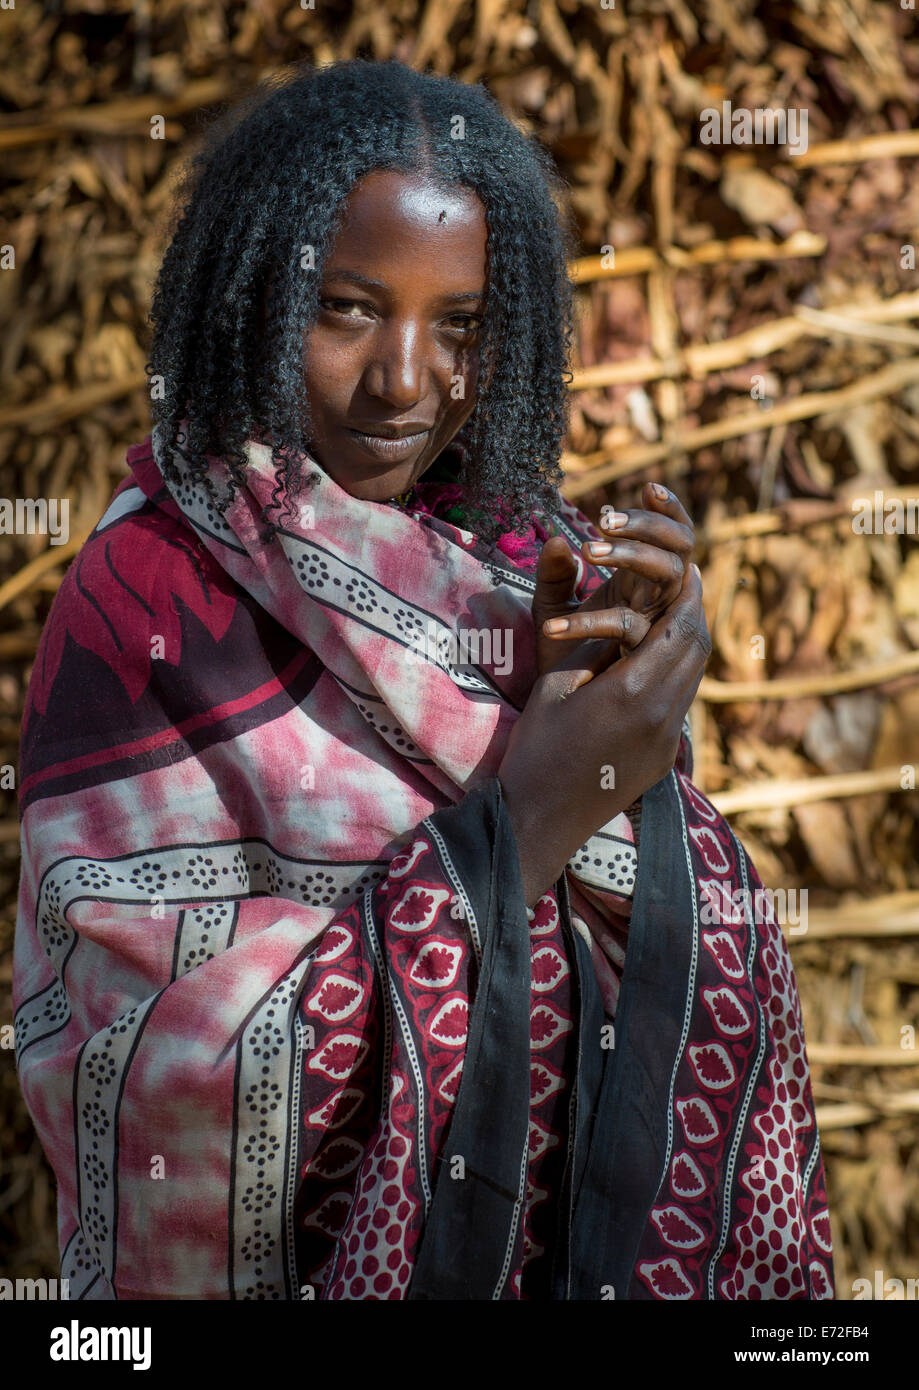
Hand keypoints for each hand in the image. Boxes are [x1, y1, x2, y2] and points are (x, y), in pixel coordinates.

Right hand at [501, 562, 710, 906]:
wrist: (540, 821)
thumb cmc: (535, 749)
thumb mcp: (556, 685)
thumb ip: (596, 648)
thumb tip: (624, 621)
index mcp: (633, 690)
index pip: (679, 627)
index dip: (686, 593)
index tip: (685, 566)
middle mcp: (663, 714)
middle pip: (698, 649)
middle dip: (694, 611)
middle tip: (686, 582)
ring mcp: (668, 740)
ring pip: (693, 676)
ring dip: (687, 643)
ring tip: (673, 616)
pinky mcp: (663, 758)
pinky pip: (681, 703)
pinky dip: (677, 673)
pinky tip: (655, 662)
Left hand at [532, 481, 694, 678]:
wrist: (564, 709)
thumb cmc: (564, 656)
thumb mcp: (551, 608)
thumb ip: (553, 576)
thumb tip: (558, 541)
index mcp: (643, 583)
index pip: (675, 537)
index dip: (670, 510)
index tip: (648, 485)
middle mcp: (657, 601)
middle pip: (679, 547)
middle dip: (647, 525)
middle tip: (604, 520)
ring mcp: (655, 626)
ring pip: (666, 576)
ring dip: (630, 555)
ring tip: (589, 548)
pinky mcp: (642, 655)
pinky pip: (626, 626)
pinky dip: (587, 623)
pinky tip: (552, 626)